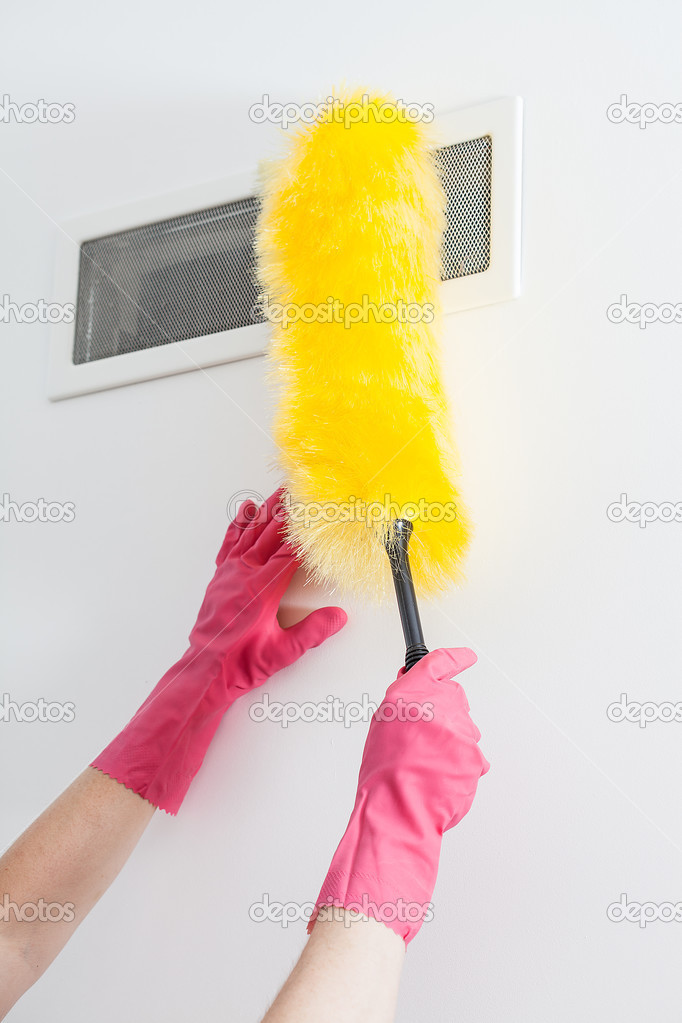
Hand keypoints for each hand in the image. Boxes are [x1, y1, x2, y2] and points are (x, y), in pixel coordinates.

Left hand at [91, 489, 346, 813]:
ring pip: (250, 534)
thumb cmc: (242, 662)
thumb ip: (312, 632)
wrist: (207, 670)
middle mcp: (245, 575)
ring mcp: (230, 574)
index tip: (316, 513)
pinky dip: (238, 526)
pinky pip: (230, 544)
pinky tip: (244, 512)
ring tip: (275, 493)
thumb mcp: (283, 652)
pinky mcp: (220, 578)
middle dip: (285, 511)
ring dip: (264, 512)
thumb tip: (338, 616)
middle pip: (269, 534)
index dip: (303, 531)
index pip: (288, 552)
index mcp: (263, 589)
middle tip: (297, 490)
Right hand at [308, 648, 488, 942]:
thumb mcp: (383, 726)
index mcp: (410, 693)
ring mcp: (460, 730)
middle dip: (446, 715)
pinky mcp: (475, 754)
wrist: (397, 810)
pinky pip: (473, 756)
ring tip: (428, 765)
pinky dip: (461, 765)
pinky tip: (440, 776)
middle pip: (454, 698)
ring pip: (465, 730)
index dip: (455, 658)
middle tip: (426, 741)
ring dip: (452, 743)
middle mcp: (437, 705)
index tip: (467, 656)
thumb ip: (404, 704)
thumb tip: (417, 693)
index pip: (438, 664)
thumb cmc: (384, 775)